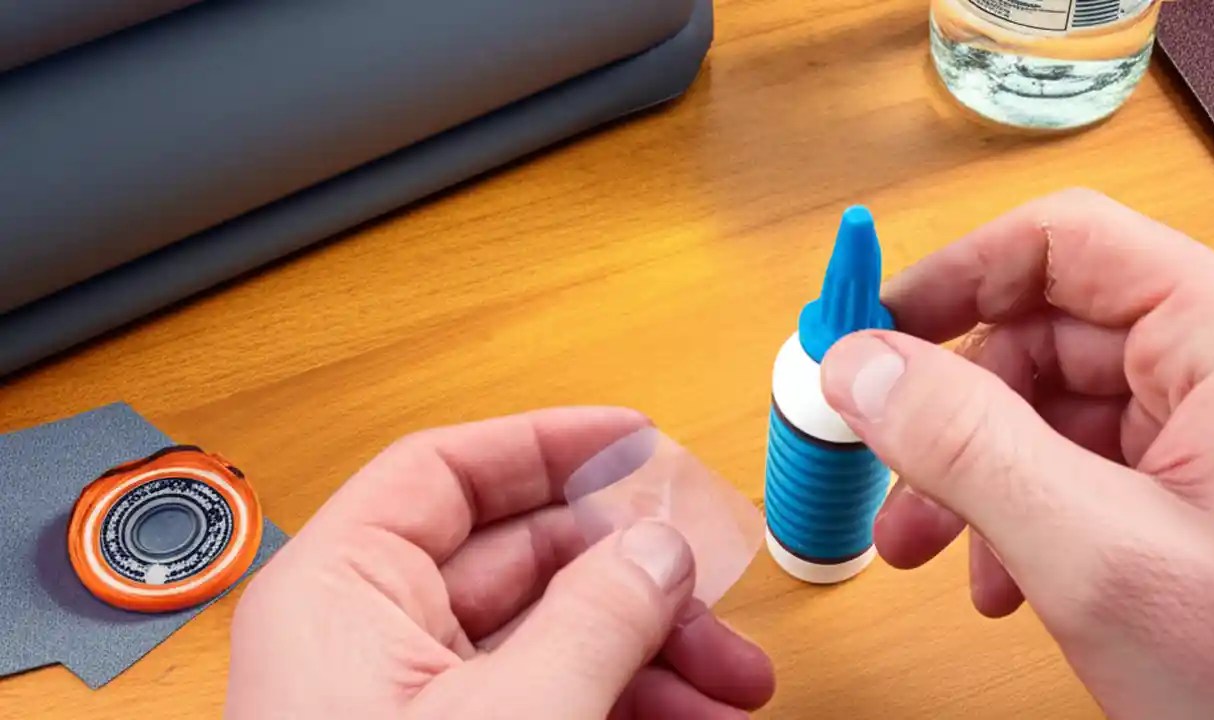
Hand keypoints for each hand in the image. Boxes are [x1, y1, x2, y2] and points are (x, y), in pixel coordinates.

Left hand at [224, 408, 773, 718]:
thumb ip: (593, 620)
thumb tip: (657, 547)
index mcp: (343, 594)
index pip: (447, 472)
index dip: (546, 443)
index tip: (636, 438)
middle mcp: (373, 637)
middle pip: (520, 558)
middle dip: (631, 571)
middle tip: (716, 586)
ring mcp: (415, 704)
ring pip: (552, 636)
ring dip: (650, 649)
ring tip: (736, 684)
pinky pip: (553, 701)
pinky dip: (627, 706)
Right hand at [818, 189, 1213, 718]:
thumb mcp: (1096, 558)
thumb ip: (967, 447)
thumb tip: (861, 364)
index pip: (1065, 243)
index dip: (954, 277)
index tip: (872, 330)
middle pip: (1046, 335)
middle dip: (952, 412)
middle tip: (887, 472)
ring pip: (1054, 408)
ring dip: (977, 476)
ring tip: (929, 550)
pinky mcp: (1208, 484)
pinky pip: (1086, 463)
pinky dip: (1025, 514)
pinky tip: (1006, 580)